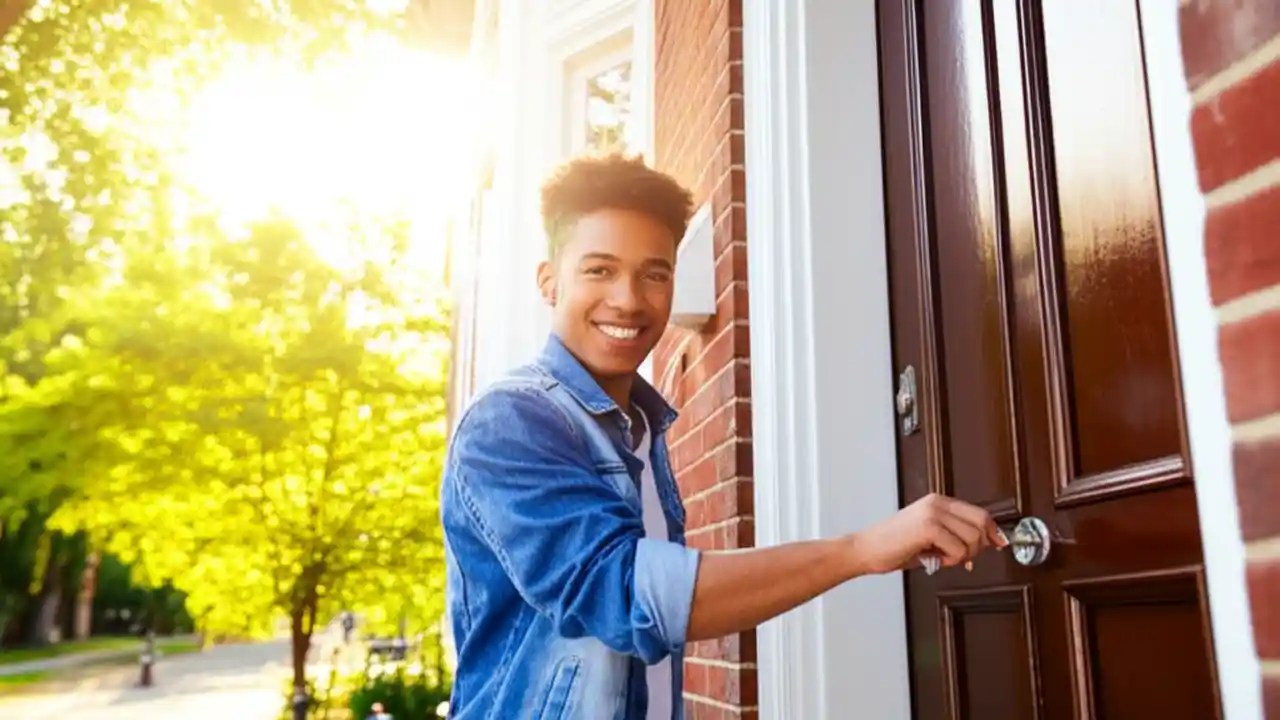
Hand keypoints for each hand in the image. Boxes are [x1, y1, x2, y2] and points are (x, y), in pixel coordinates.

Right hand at [849, 493, 1006, 574]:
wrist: (866, 550)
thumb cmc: (894, 547)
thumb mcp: (930, 537)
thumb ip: (955, 535)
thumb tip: (987, 544)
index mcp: (938, 501)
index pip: (980, 512)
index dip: (993, 530)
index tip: (999, 543)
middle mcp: (937, 503)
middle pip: (981, 524)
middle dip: (978, 547)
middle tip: (961, 559)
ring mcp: (932, 513)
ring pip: (972, 539)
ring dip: (962, 556)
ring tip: (941, 559)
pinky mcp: (927, 527)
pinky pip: (958, 550)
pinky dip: (951, 561)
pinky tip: (933, 560)